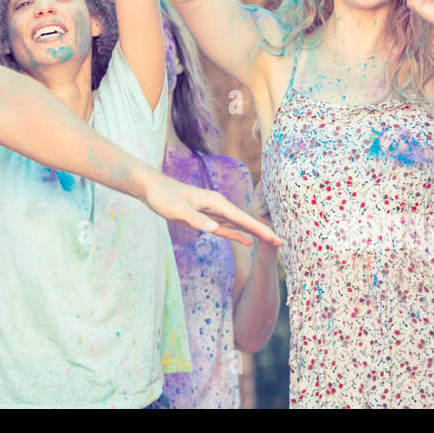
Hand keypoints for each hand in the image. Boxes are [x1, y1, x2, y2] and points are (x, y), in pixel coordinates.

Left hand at [143, 173, 280, 247]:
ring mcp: (213, 212)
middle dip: (262, 232)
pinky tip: (247, 242)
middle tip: (281, 244)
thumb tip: (216, 230)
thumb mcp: (178, 211)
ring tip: (271, 242)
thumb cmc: (164, 197)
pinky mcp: (205, 218)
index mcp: (216, 202)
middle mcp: (218, 206)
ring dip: (253, 233)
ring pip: (238, 224)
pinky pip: (226, 228)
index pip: (242, 219)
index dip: (259, 230)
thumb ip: (197, 220)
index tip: (275, 239)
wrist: (152, 188)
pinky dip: (237, 234)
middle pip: (245, 221)